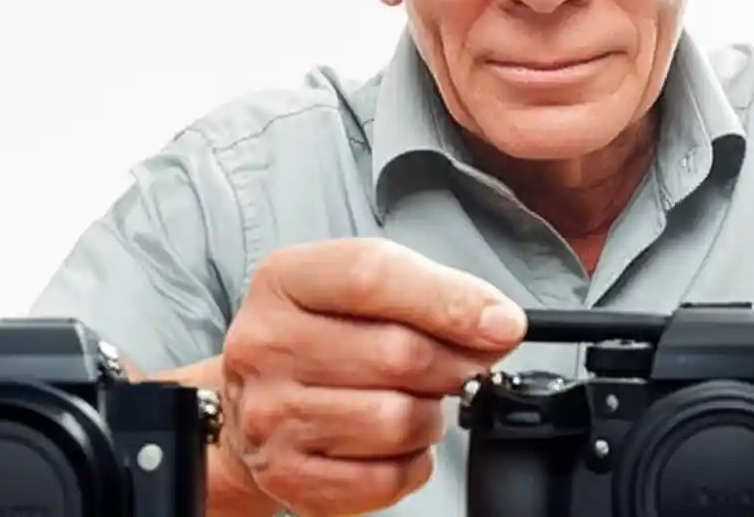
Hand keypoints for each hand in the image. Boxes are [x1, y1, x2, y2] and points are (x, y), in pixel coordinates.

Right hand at [213, 238, 525, 516]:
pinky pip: (385, 478)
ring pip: (397, 420)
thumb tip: (499, 324)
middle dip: (453, 365)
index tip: (501, 323)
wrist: (252, 401)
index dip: (449, 300)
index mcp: (284, 280)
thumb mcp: (363, 289)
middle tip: (461, 367)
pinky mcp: (287, 474)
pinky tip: (396, 444)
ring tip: (415, 402)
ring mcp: (270, 413)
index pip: (371, 276)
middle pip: (396, 353)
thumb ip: (431, 293)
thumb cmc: (321, 335)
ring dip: (430, 416)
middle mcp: (265, 344)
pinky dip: (412, 463)